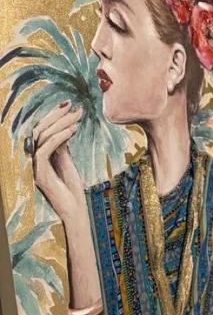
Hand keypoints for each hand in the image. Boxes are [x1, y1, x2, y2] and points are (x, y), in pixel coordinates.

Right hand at [32, 101, 84, 223]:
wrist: (73, 210)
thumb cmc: (71, 189)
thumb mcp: (67, 162)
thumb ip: (62, 146)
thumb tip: (66, 127)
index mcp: (37, 155)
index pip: (42, 129)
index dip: (53, 115)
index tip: (69, 104)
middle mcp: (32, 159)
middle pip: (40, 129)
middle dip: (56, 114)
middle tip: (72, 104)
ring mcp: (34, 166)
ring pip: (42, 137)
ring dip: (61, 123)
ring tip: (77, 116)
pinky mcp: (40, 173)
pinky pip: (45, 150)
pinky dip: (59, 138)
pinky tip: (73, 130)